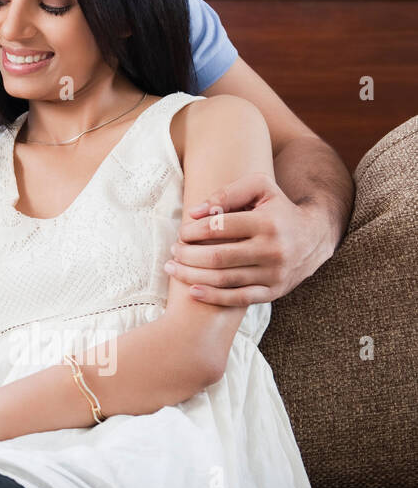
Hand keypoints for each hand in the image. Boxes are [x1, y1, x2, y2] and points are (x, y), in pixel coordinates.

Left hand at [165, 172, 332, 305]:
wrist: (315, 236)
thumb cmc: (277, 208)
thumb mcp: (259, 188)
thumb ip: (227, 193)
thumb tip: (194, 212)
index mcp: (267, 223)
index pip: (220, 228)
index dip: (193, 230)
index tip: (182, 232)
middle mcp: (273, 250)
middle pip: (218, 257)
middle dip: (187, 255)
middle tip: (173, 250)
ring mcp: (274, 274)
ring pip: (224, 279)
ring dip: (192, 275)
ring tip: (173, 268)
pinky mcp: (274, 292)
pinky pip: (239, 299)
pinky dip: (213, 297)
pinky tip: (192, 291)